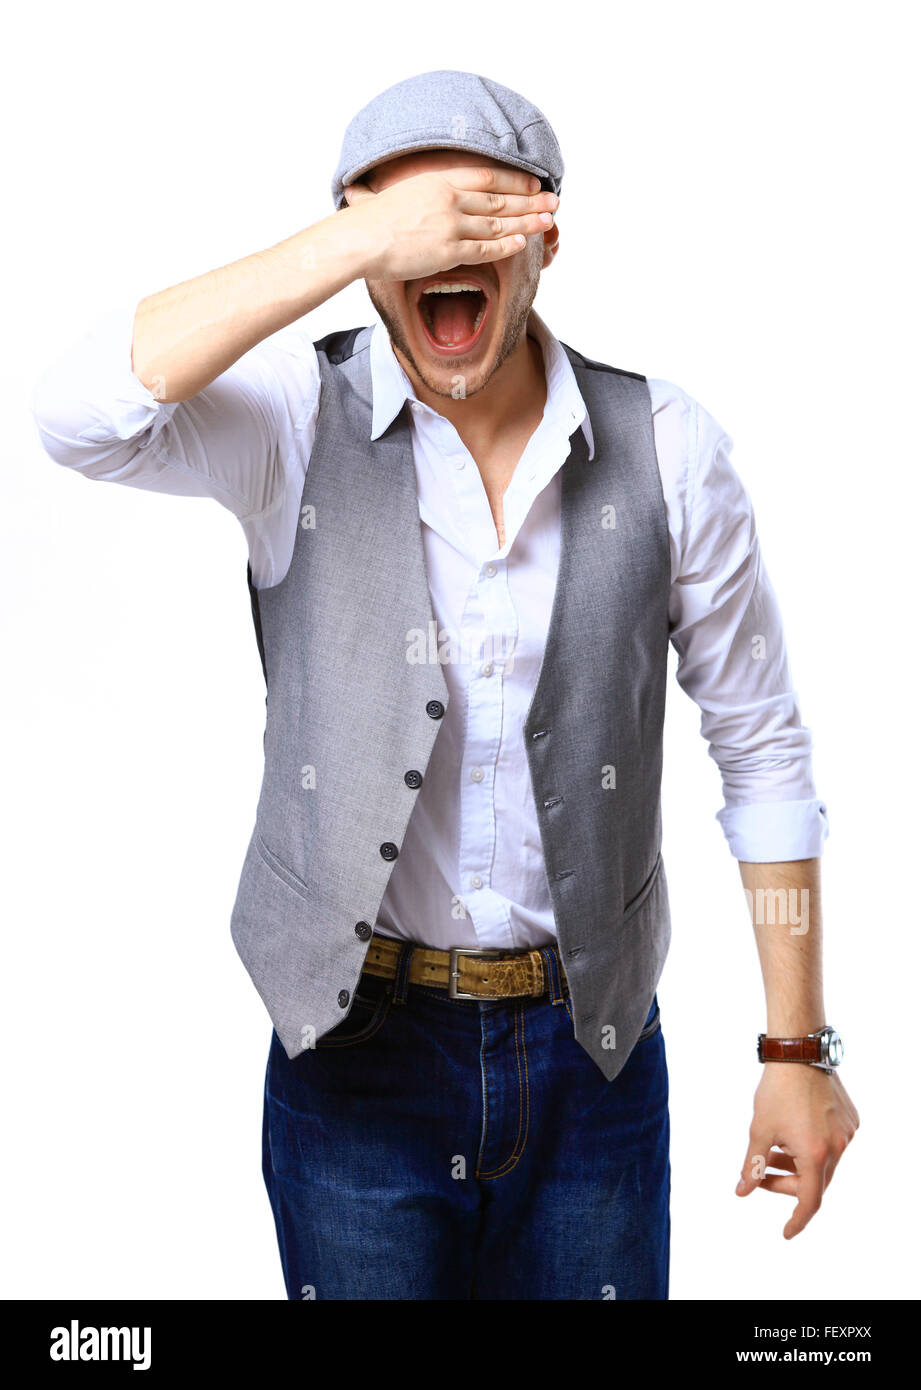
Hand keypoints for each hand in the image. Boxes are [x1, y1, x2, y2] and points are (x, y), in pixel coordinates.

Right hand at [341, 166, 557, 281]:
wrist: (359, 239)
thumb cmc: (369, 220)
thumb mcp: (397, 192)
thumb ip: (415, 193)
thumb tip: (411, 192)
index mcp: (438, 180)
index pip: (487, 176)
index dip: (514, 180)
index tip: (534, 183)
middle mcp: (449, 199)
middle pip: (500, 199)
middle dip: (531, 201)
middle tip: (554, 201)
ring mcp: (450, 226)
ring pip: (498, 223)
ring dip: (526, 223)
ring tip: (548, 222)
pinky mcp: (448, 252)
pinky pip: (484, 248)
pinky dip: (506, 245)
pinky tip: (523, 243)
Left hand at [736, 1063, 858, 1237]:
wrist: (799, 1052)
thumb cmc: (776, 1090)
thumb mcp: (759, 1130)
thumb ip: (752, 1165)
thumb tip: (742, 1191)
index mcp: (816, 1154)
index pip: (809, 1201)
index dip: (796, 1220)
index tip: (786, 1232)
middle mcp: (838, 1147)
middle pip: (814, 1181)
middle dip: (786, 1182)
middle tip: (760, 1175)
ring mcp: (847, 1132)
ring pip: (823, 1162)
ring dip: (798, 1163)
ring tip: (772, 1151)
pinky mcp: (850, 1118)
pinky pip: (832, 1142)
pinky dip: (811, 1146)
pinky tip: (792, 1132)